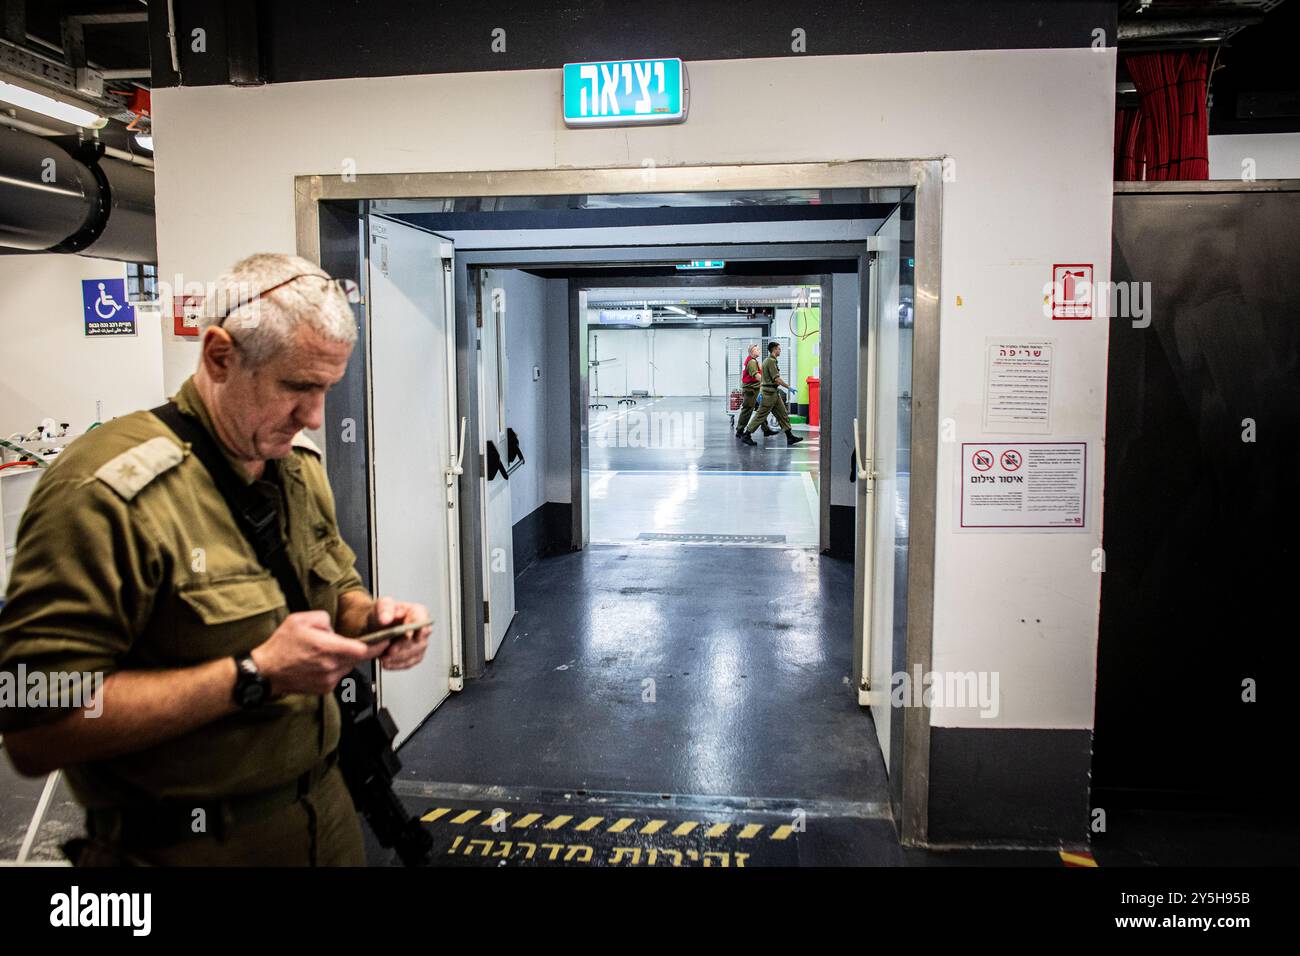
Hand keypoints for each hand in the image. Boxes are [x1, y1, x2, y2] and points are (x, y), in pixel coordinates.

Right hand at [251, 611, 381, 695]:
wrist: (265, 672)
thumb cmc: (280, 647)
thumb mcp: (300, 620)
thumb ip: (324, 618)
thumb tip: (334, 627)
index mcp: (327, 649)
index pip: (363, 650)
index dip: (378, 644)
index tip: (386, 639)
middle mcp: (330, 667)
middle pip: (359, 659)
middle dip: (364, 649)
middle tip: (366, 640)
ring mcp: (328, 680)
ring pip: (349, 667)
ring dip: (348, 658)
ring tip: (332, 649)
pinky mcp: (324, 688)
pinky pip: (339, 675)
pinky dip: (338, 667)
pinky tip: (324, 661)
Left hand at [366, 596, 431, 671]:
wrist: (377, 625)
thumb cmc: (384, 613)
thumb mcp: (382, 605)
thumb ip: (384, 609)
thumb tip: (386, 618)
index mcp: (418, 612)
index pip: (423, 621)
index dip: (418, 629)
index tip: (407, 635)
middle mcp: (422, 628)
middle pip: (420, 641)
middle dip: (404, 647)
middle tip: (390, 651)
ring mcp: (419, 643)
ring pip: (416, 654)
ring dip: (400, 658)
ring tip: (384, 658)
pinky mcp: (414, 655)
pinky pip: (410, 663)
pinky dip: (398, 665)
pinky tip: (387, 664)